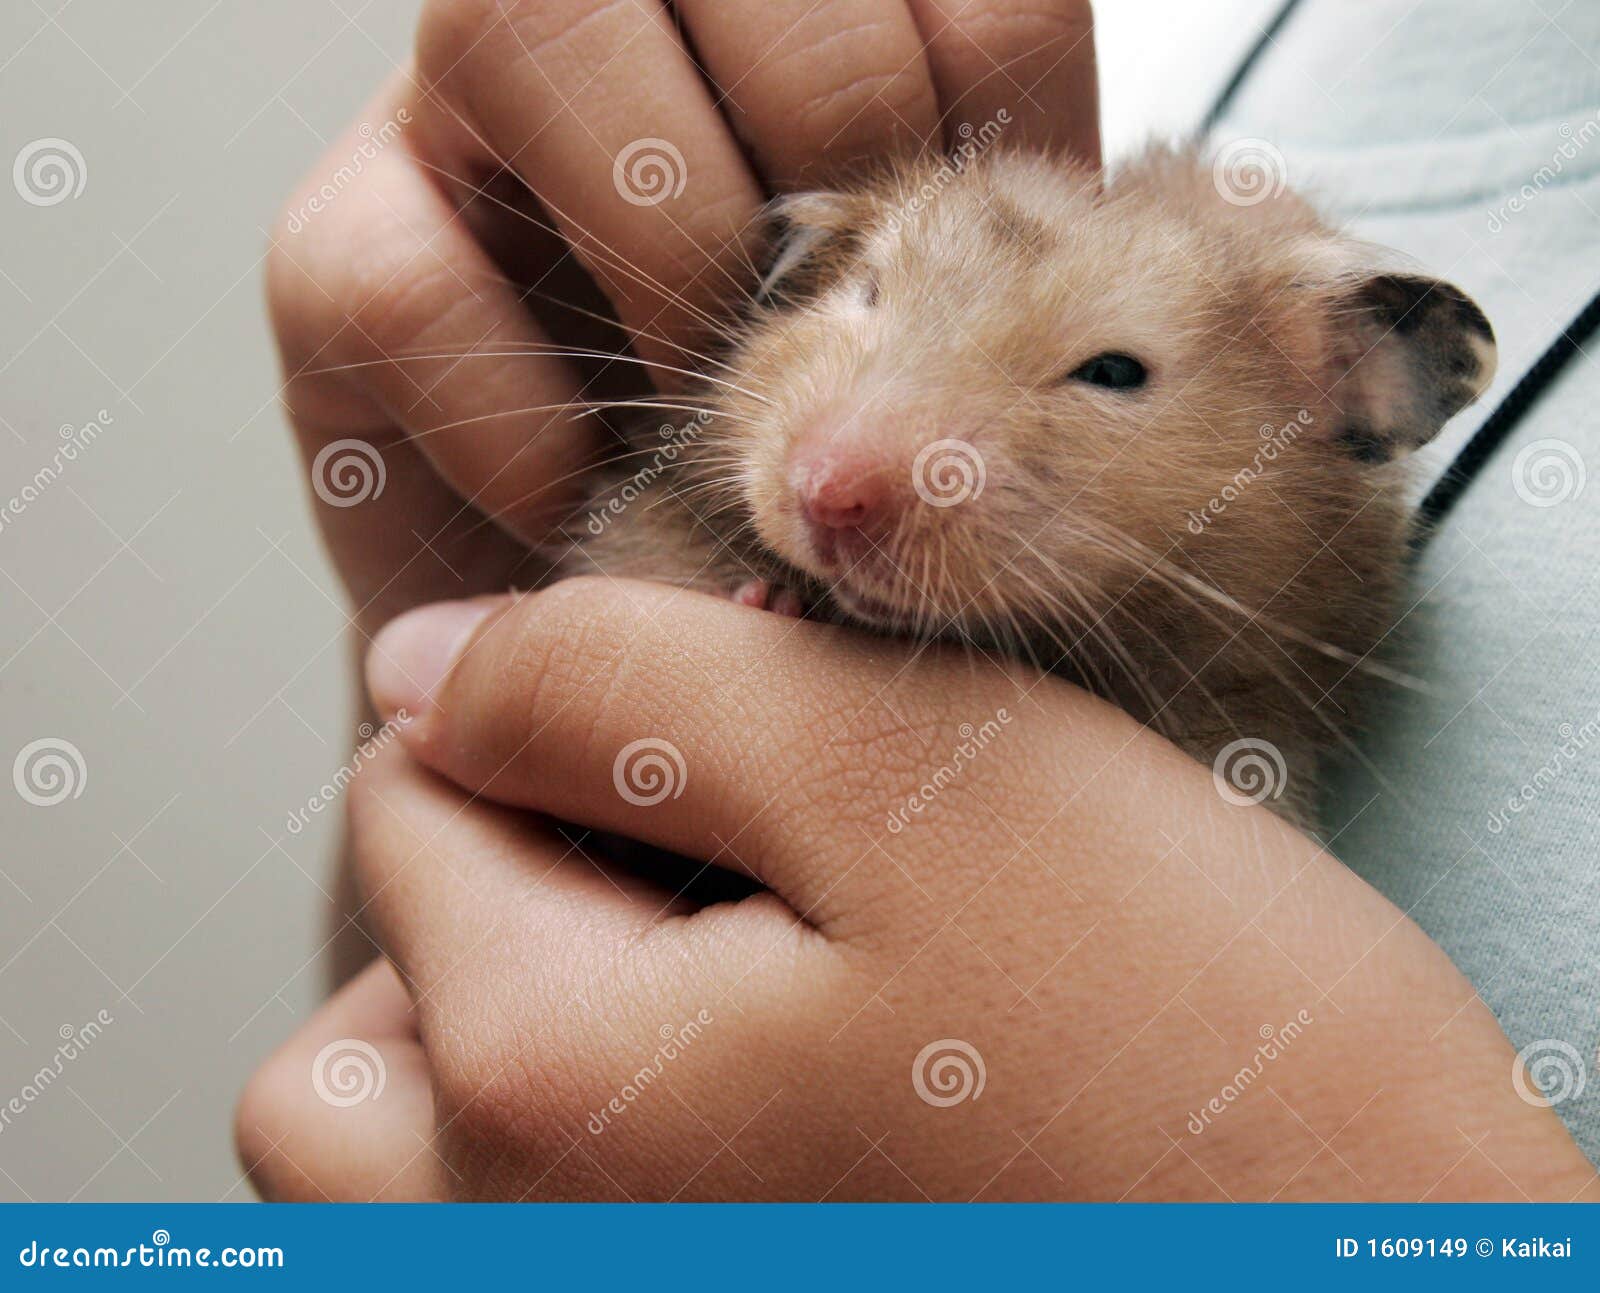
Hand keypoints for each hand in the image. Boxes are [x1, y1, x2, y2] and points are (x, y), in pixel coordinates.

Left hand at [236, 580, 1596, 1199]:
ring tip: (713, 972)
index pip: (404, 805)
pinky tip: (772, 1066)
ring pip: (414, 1156)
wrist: (1380, 1263)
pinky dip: (604, 1117)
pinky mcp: (718, 1291)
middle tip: (696, 852)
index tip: (730, 705)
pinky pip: (544, 1219)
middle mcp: (527, 1244)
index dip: (552, 707)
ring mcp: (611, 1291)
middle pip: (365, 1024)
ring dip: (510, 1028)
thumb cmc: (1183, 1045)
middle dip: (494, 890)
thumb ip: (617, 692)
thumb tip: (418, 673)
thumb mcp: (907, 772)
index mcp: (547, 1080)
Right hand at [268, 0, 1099, 637]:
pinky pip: (394, 274)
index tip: (1011, 248)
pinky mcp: (337, 255)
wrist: (620, 633)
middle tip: (860, 325)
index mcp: (789, 27)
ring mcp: (458, 125)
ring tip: (709, 406)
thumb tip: (1265, 301)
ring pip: (521, 16)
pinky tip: (580, 498)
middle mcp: (623, 26)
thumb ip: (1057, 296)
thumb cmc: (809, 501)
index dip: (989, 80)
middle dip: (830, 126)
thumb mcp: (969, 379)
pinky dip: (511, 409)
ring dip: (662, 239)